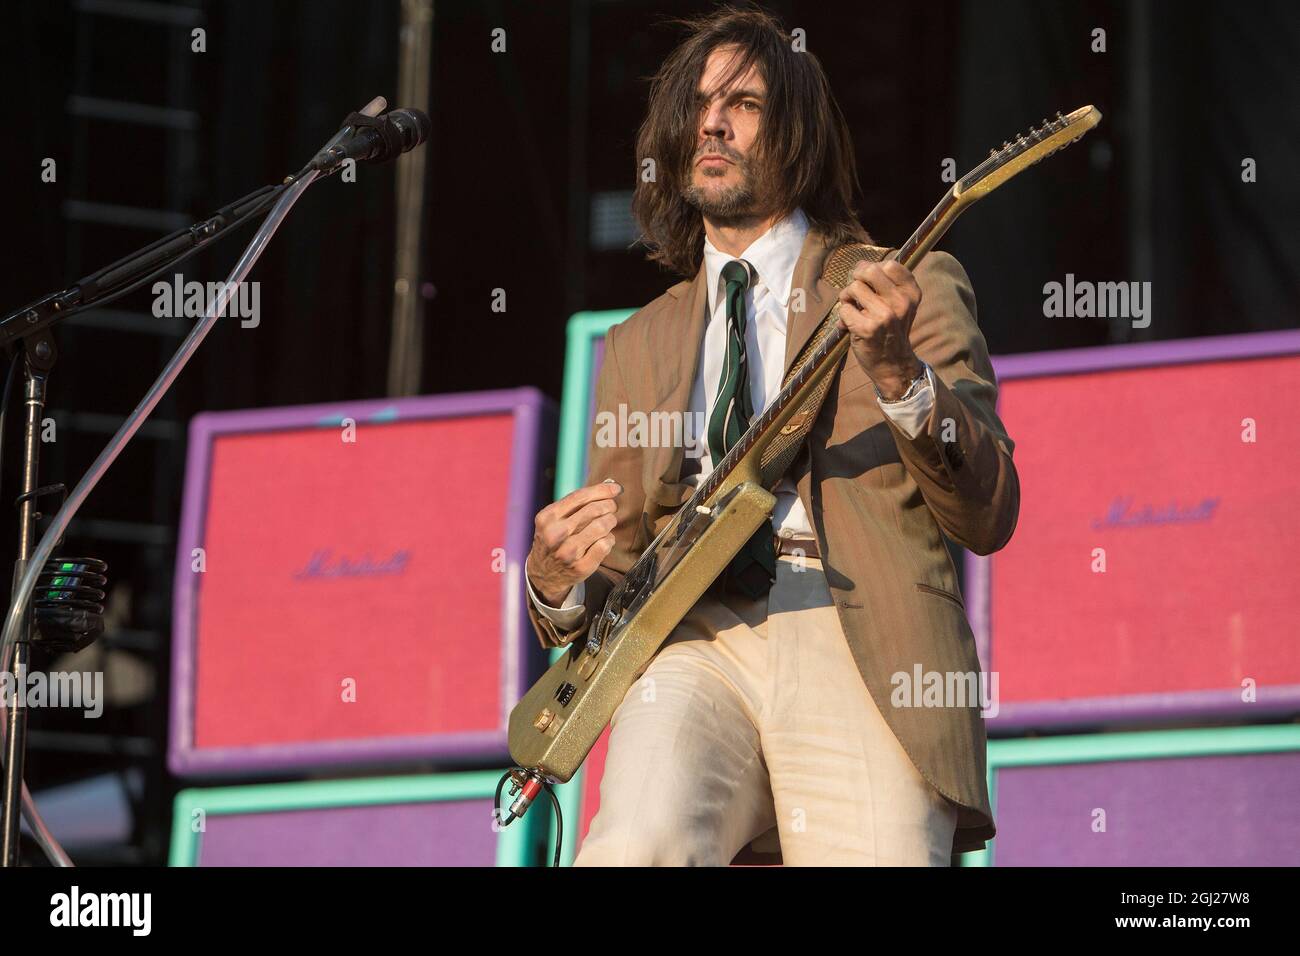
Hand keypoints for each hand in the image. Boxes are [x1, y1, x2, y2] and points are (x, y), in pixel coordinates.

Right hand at [526, 479, 621, 605]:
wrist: (543, 574)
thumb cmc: (554, 541)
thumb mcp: (554, 520)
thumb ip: (577, 503)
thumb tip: (609, 486)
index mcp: (548, 518)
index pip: (580, 497)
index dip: (601, 490)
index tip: (615, 488)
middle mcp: (556, 534)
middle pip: (594, 510)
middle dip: (609, 506)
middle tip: (611, 508)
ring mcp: (568, 552)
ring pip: (602, 526)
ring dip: (610, 521)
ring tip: (608, 523)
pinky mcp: (581, 566)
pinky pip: (606, 544)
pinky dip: (610, 539)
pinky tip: (605, 540)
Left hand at [835, 258, 924, 399]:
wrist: (893, 365)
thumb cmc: (891, 331)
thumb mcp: (900, 305)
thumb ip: (885, 284)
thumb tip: (861, 265)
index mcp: (911, 294)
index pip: (890, 264)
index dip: (874, 268)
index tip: (869, 281)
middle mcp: (901, 302)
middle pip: (870, 270)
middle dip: (856, 278)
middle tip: (855, 292)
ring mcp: (884, 315)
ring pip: (853, 288)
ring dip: (847, 297)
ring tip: (853, 310)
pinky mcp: (867, 328)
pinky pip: (844, 308)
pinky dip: (843, 315)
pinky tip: (850, 325)